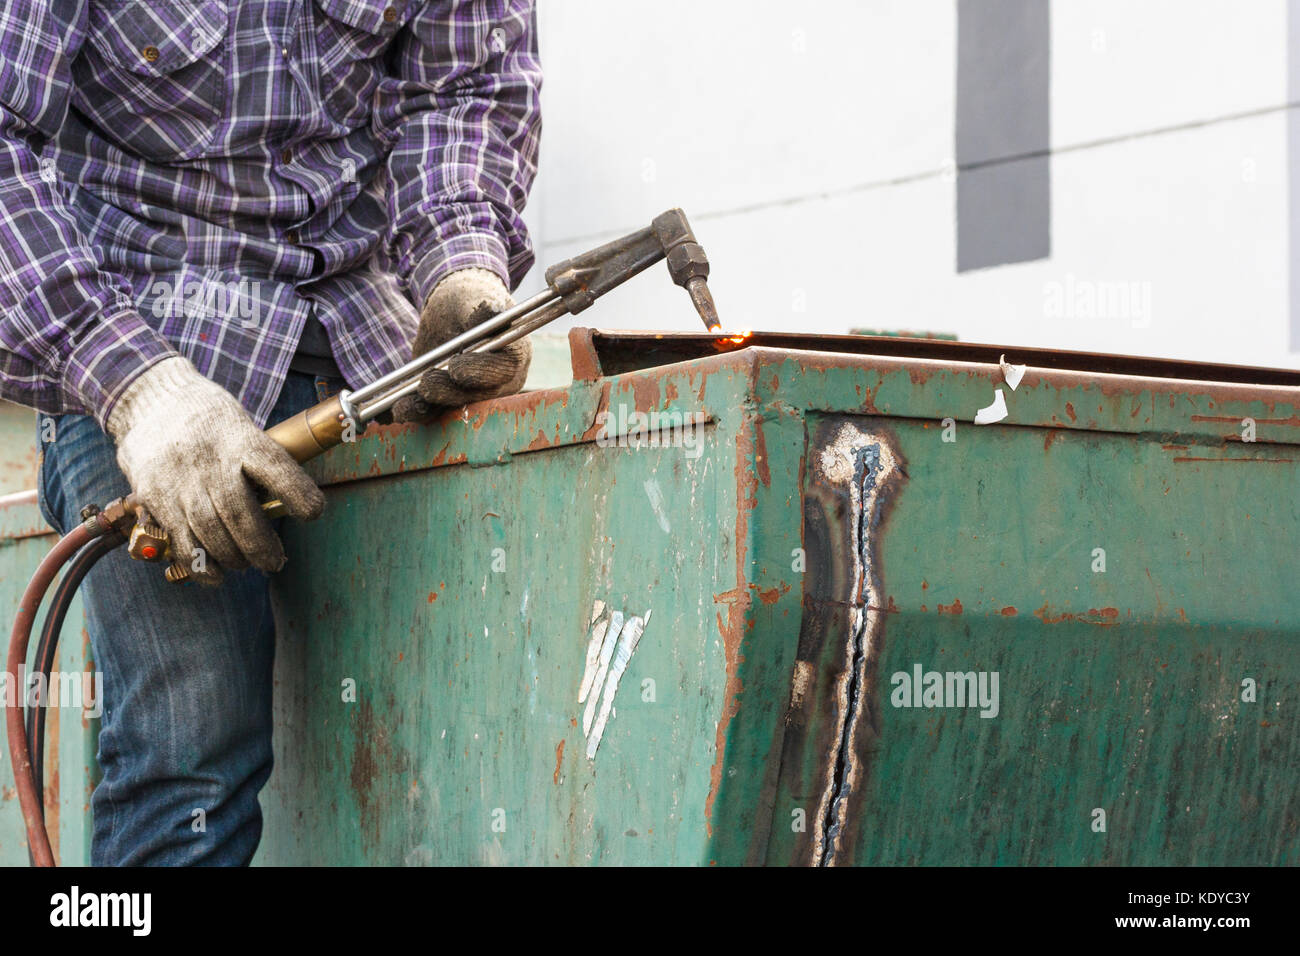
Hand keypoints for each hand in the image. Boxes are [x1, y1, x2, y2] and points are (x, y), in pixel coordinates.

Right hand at [107, 356, 324, 584]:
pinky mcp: (155, 496)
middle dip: (261, 545)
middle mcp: (210, 460)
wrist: (151, 401)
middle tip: (275, 562)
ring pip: (210, 531)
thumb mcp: (241, 425)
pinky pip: (180, 539)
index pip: (274, 468)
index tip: (313, 513)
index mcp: (240, 438)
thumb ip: (259, 461)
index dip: (297, 493)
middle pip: (240, 512)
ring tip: (247, 563)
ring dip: (234, 557)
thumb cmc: (211, 420)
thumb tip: (289, 502)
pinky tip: (216, 574)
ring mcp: (179, 479)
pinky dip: (201, 564)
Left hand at [392, 267, 530, 421]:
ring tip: (404, 406)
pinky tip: (396, 409)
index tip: (456, 368)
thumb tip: (490, 310)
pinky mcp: (450, 401)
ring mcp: (474, 395)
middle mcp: (499, 381)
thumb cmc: (468, 300)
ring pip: (453, 408)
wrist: (451, 312)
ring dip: (428, 409)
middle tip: (426, 384)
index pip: (504, 369)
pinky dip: (414, 411)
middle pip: (478, 396)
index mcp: (514, 354)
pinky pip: (434, 412)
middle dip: (450, 393)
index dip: (482, 372)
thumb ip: (482, 308)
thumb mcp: (474, 296)